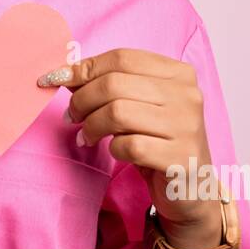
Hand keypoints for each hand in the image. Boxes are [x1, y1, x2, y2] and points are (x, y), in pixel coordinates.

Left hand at [37, 48, 222, 239]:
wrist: (191, 190)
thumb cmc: (159, 142)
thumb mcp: (139, 106)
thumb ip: (109, 85)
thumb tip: (66, 73)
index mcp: (179, 73)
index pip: (122, 58)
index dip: (85, 68)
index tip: (57, 79)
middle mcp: (188, 95)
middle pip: (115, 84)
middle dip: (82, 100)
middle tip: (72, 116)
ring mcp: (187, 127)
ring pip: (118, 113)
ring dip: (92, 126)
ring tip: (87, 136)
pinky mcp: (180, 158)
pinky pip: (129, 146)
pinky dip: (112, 149)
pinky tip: (115, 152)